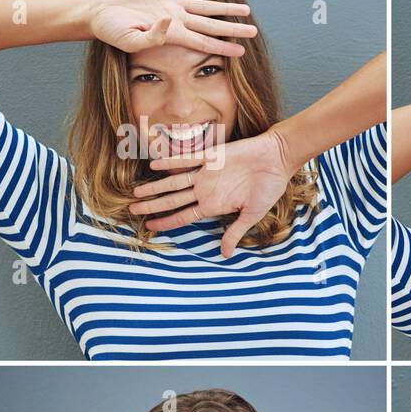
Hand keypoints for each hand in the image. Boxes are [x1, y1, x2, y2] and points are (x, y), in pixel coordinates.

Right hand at [85, 0, 256, 57]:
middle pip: (211, 25)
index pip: (203, 42)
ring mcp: (170, 2)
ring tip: (245, 11)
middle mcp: (175, 19)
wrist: (97, 11)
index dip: (223, 47)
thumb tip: (172, 21)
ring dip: (225, 8)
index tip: (242, 51)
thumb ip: (152, 36)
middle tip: (253, 31)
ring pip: (205, 5)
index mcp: (170, 34)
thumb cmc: (110, 30)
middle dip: (232, 28)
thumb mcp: (129, 39)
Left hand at [127, 130, 291, 257]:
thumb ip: (235, 232)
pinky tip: (154, 167)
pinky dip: (171, 163)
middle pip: (173, 200)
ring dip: (155, 187)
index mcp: (214, 204)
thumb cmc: (269, 186)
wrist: (278, 158)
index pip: (184, 216)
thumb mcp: (252, 215)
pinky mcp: (211, 156)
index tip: (150, 228)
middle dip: (153, 206)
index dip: (166, 222)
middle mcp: (206, 189)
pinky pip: (187, 160)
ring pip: (174, 182)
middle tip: (132, 211)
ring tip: (136, 193)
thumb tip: (225, 255)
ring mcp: (206, 173)